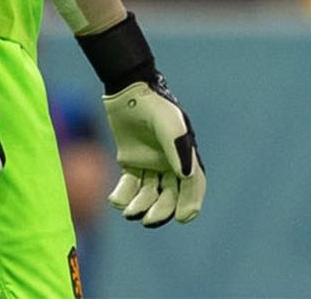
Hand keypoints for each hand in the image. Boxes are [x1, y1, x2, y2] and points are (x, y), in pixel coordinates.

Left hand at [103, 75, 205, 226]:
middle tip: (148, 219)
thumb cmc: (154, 105)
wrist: (128, 91)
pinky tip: (115, 199)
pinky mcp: (130, 162)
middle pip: (171, 196)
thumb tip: (186, 177)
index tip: (184, 217)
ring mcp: (150, 163)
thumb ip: (178, 148)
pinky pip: (129, 186)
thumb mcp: (169, 123)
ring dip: (140, 206)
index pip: (194, 185)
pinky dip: (123, 196)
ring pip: (149, 194)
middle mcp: (169, 162)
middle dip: (162, 210)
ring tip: (128, 211)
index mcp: (185, 154)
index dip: (192, 203)